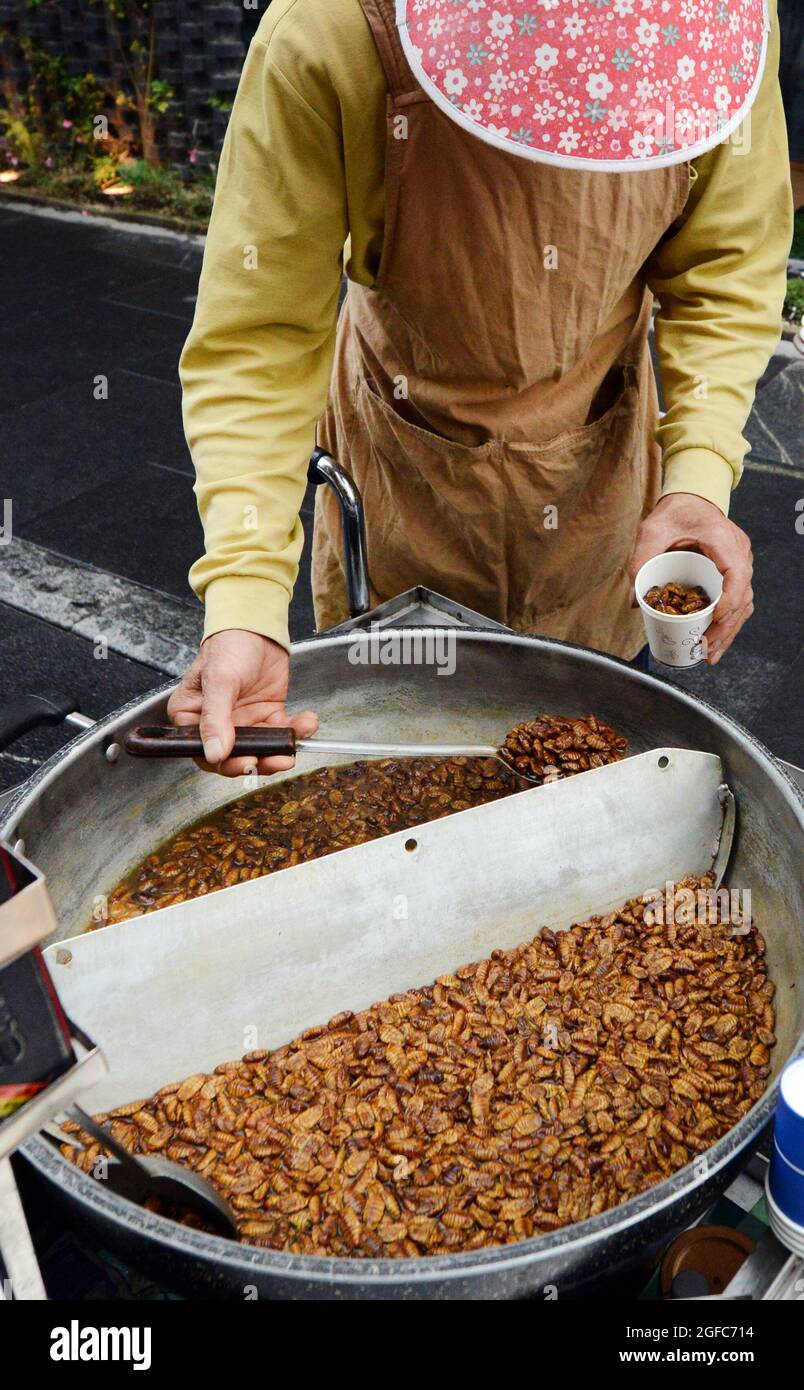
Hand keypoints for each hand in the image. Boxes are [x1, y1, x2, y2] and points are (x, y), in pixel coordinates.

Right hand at [167, 630, 318, 775]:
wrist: (257, 625)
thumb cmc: (229, 645)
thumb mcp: (220, 680)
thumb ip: (215, 719)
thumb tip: (214, 753)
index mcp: (192, 716)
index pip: (204, 753)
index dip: (225, 764)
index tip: (247, 761)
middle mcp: (217, 723)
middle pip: (235, 758)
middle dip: (259, 760)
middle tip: (277, 758)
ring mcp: (243, 721)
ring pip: (261, 750)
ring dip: (280, 750)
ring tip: (293, 744)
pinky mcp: (267, 715)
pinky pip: (282, 732)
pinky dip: (295, 732)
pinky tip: (305, 723)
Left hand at [629, 493, 753, 664]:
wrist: (691, 501)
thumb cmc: (675, 512)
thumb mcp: (651, 530)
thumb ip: (640, 559)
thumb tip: (636, 600)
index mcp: (722, 539)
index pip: (737, 572)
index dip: (730, 598)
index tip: (716, 618)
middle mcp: (738, 552)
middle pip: (743, 595)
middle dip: (725, 627)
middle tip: (705, 649)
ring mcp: (740, 563)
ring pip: (743, 603)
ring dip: (728, 631)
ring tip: (709, 654)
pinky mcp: (734, 573)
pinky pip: (737, 601)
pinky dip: (728, 623)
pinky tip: (715, 642)